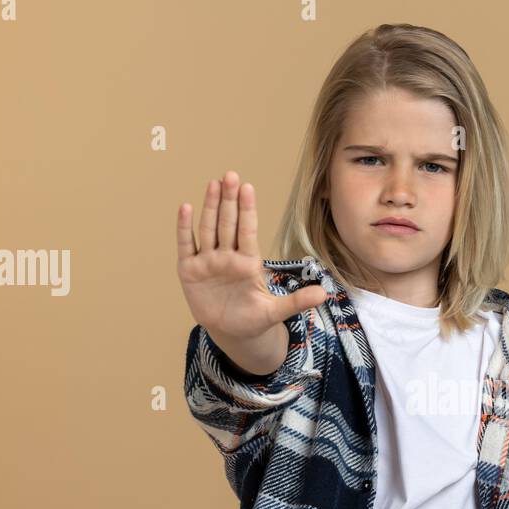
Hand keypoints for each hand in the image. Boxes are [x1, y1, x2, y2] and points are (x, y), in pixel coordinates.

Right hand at [174, 170, 324, 342]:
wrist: (230, 333)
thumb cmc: (253, 319)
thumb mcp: (275, 312)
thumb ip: (297, 301)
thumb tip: (324, 294)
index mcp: (249, 263)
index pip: (248, 231)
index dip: (248, 210)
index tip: (249, 188)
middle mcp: (228, 256)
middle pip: (228, 224)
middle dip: (229, 200)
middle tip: (231, 176)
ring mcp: (208, 261)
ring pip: (208, 229)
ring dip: (210, 207)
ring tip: (213, 184)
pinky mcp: (189, 270)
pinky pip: (186, 245)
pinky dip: (184, 228)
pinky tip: (186, 208)